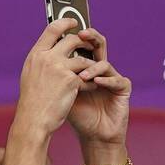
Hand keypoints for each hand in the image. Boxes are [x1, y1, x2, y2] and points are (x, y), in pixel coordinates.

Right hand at [13, 18, 94, 142]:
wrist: (33, 121)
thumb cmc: (32, 103)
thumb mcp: (31, 76)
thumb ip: (42, 61)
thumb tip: (55, 50)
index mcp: (36, 55)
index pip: (53, 29)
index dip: (66, 22)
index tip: (75, 22)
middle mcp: (47, 58)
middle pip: (72, 40)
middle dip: (84, 43)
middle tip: (91, 47)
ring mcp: (59, 68)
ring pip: (83, 59)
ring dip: (90, 66)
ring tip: (91, 74)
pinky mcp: (71, 81)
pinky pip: (87, 77)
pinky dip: (90, 83)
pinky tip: (90, 88)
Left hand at [66, 28, 131, 149]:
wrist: (93, 136)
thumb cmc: (78, 115)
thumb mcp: (64, 94)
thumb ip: (58, 77)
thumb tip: (41, 60)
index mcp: (87, 67)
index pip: (83, 46)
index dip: (76, 36)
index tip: (67, 28)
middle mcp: (101, 69)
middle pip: (97, 45)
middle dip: (90, 38)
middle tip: (81, 34)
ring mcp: (113, 77)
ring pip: (104, 63)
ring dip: (92, 68)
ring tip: (81, 76)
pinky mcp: (123, 88)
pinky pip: (116, 80)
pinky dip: (105, 81)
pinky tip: (97, 83)